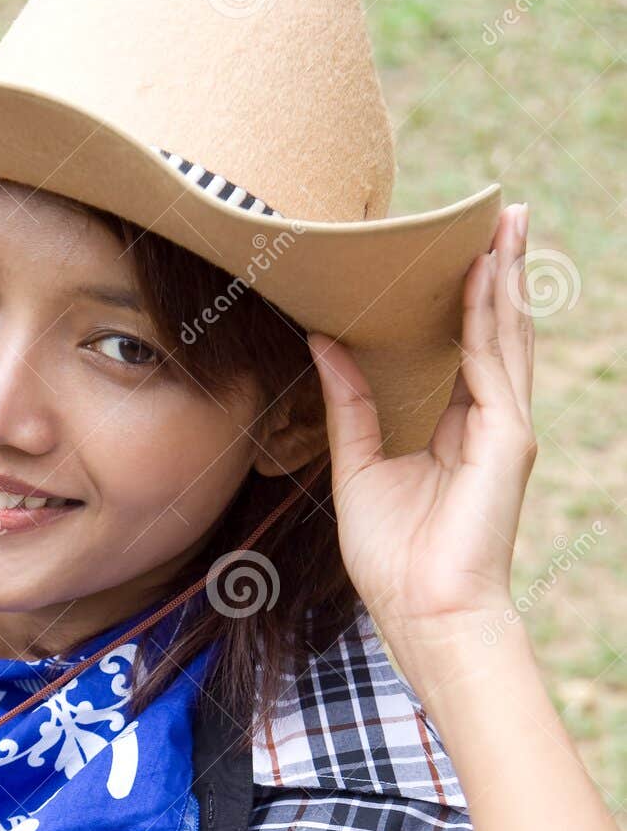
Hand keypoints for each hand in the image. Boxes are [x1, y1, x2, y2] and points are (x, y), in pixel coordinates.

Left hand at [307, 202, 535, 643]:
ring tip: (502, 224)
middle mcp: (486, 422)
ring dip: (503, 277)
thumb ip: (348, 404)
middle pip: (493, 331)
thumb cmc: (393, 560)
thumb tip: (323, 342)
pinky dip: (487, 313)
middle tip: (495, 216)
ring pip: (504, 334)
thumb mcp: (357, 468)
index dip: (462, 302)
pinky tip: (482, 272)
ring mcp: (503, 427)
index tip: (454, 254)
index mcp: (454, 431)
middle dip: (496, 273)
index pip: (462, 351)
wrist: (425, 613)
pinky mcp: (507, 436)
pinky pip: (491, 359)